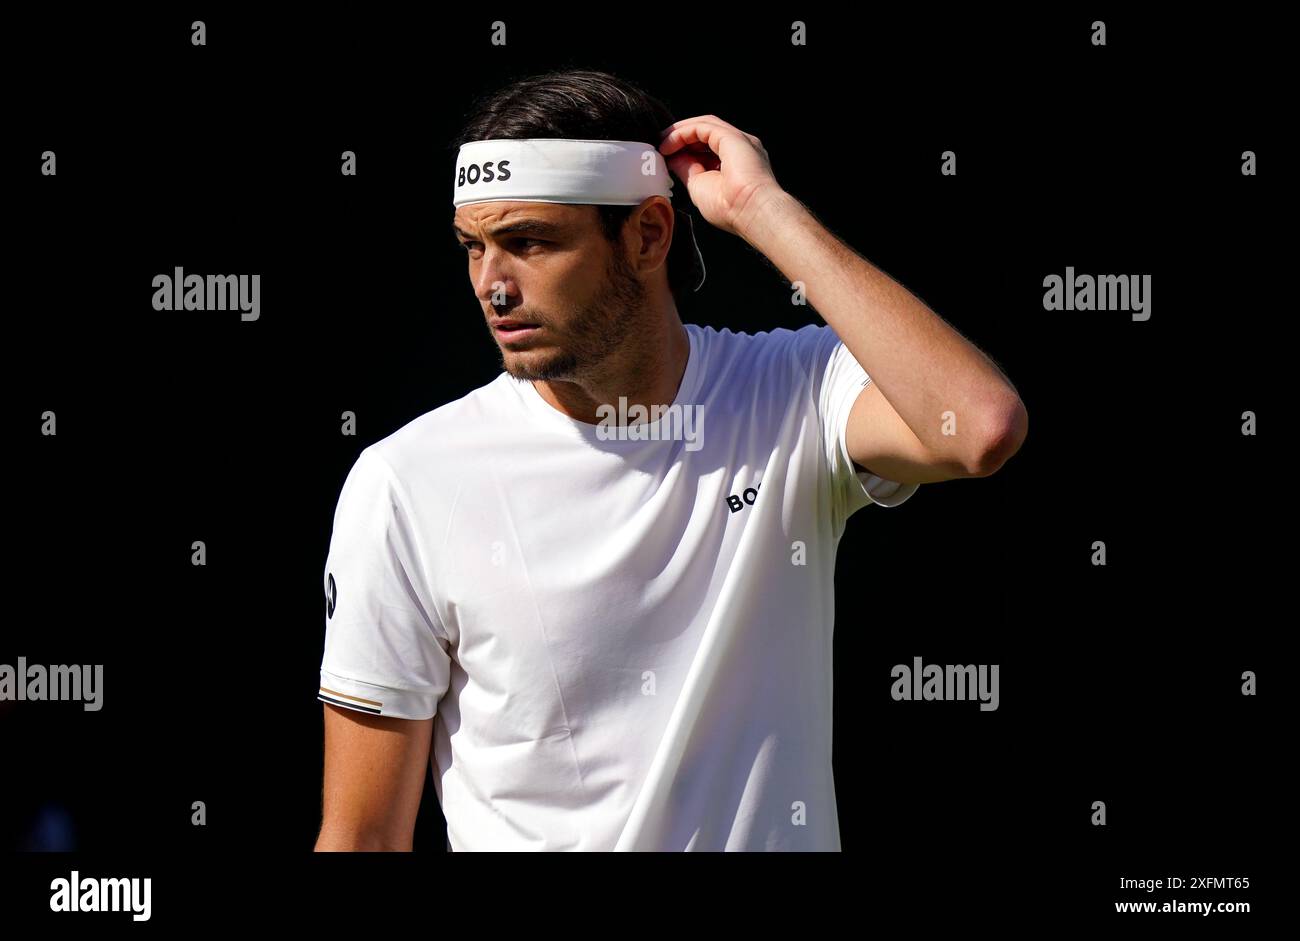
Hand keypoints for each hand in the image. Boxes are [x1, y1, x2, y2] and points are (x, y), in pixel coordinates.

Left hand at [658, 115, 784, 238]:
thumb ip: (687, 169)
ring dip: (679, 132)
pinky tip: (669, 143)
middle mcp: (739, 148)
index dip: (684, 148)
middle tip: (659, 145)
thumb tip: (673, 158)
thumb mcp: (699, 186)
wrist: (751, 212)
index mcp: (735, 162)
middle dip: (681, 137)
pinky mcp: (732, 137)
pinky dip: (683, 133)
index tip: (665, 156)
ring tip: (662, 143)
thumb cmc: (730, 209)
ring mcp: (738, 140)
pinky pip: (703, 127)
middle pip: (705, 132)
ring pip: (704, 126)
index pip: (707, 146)